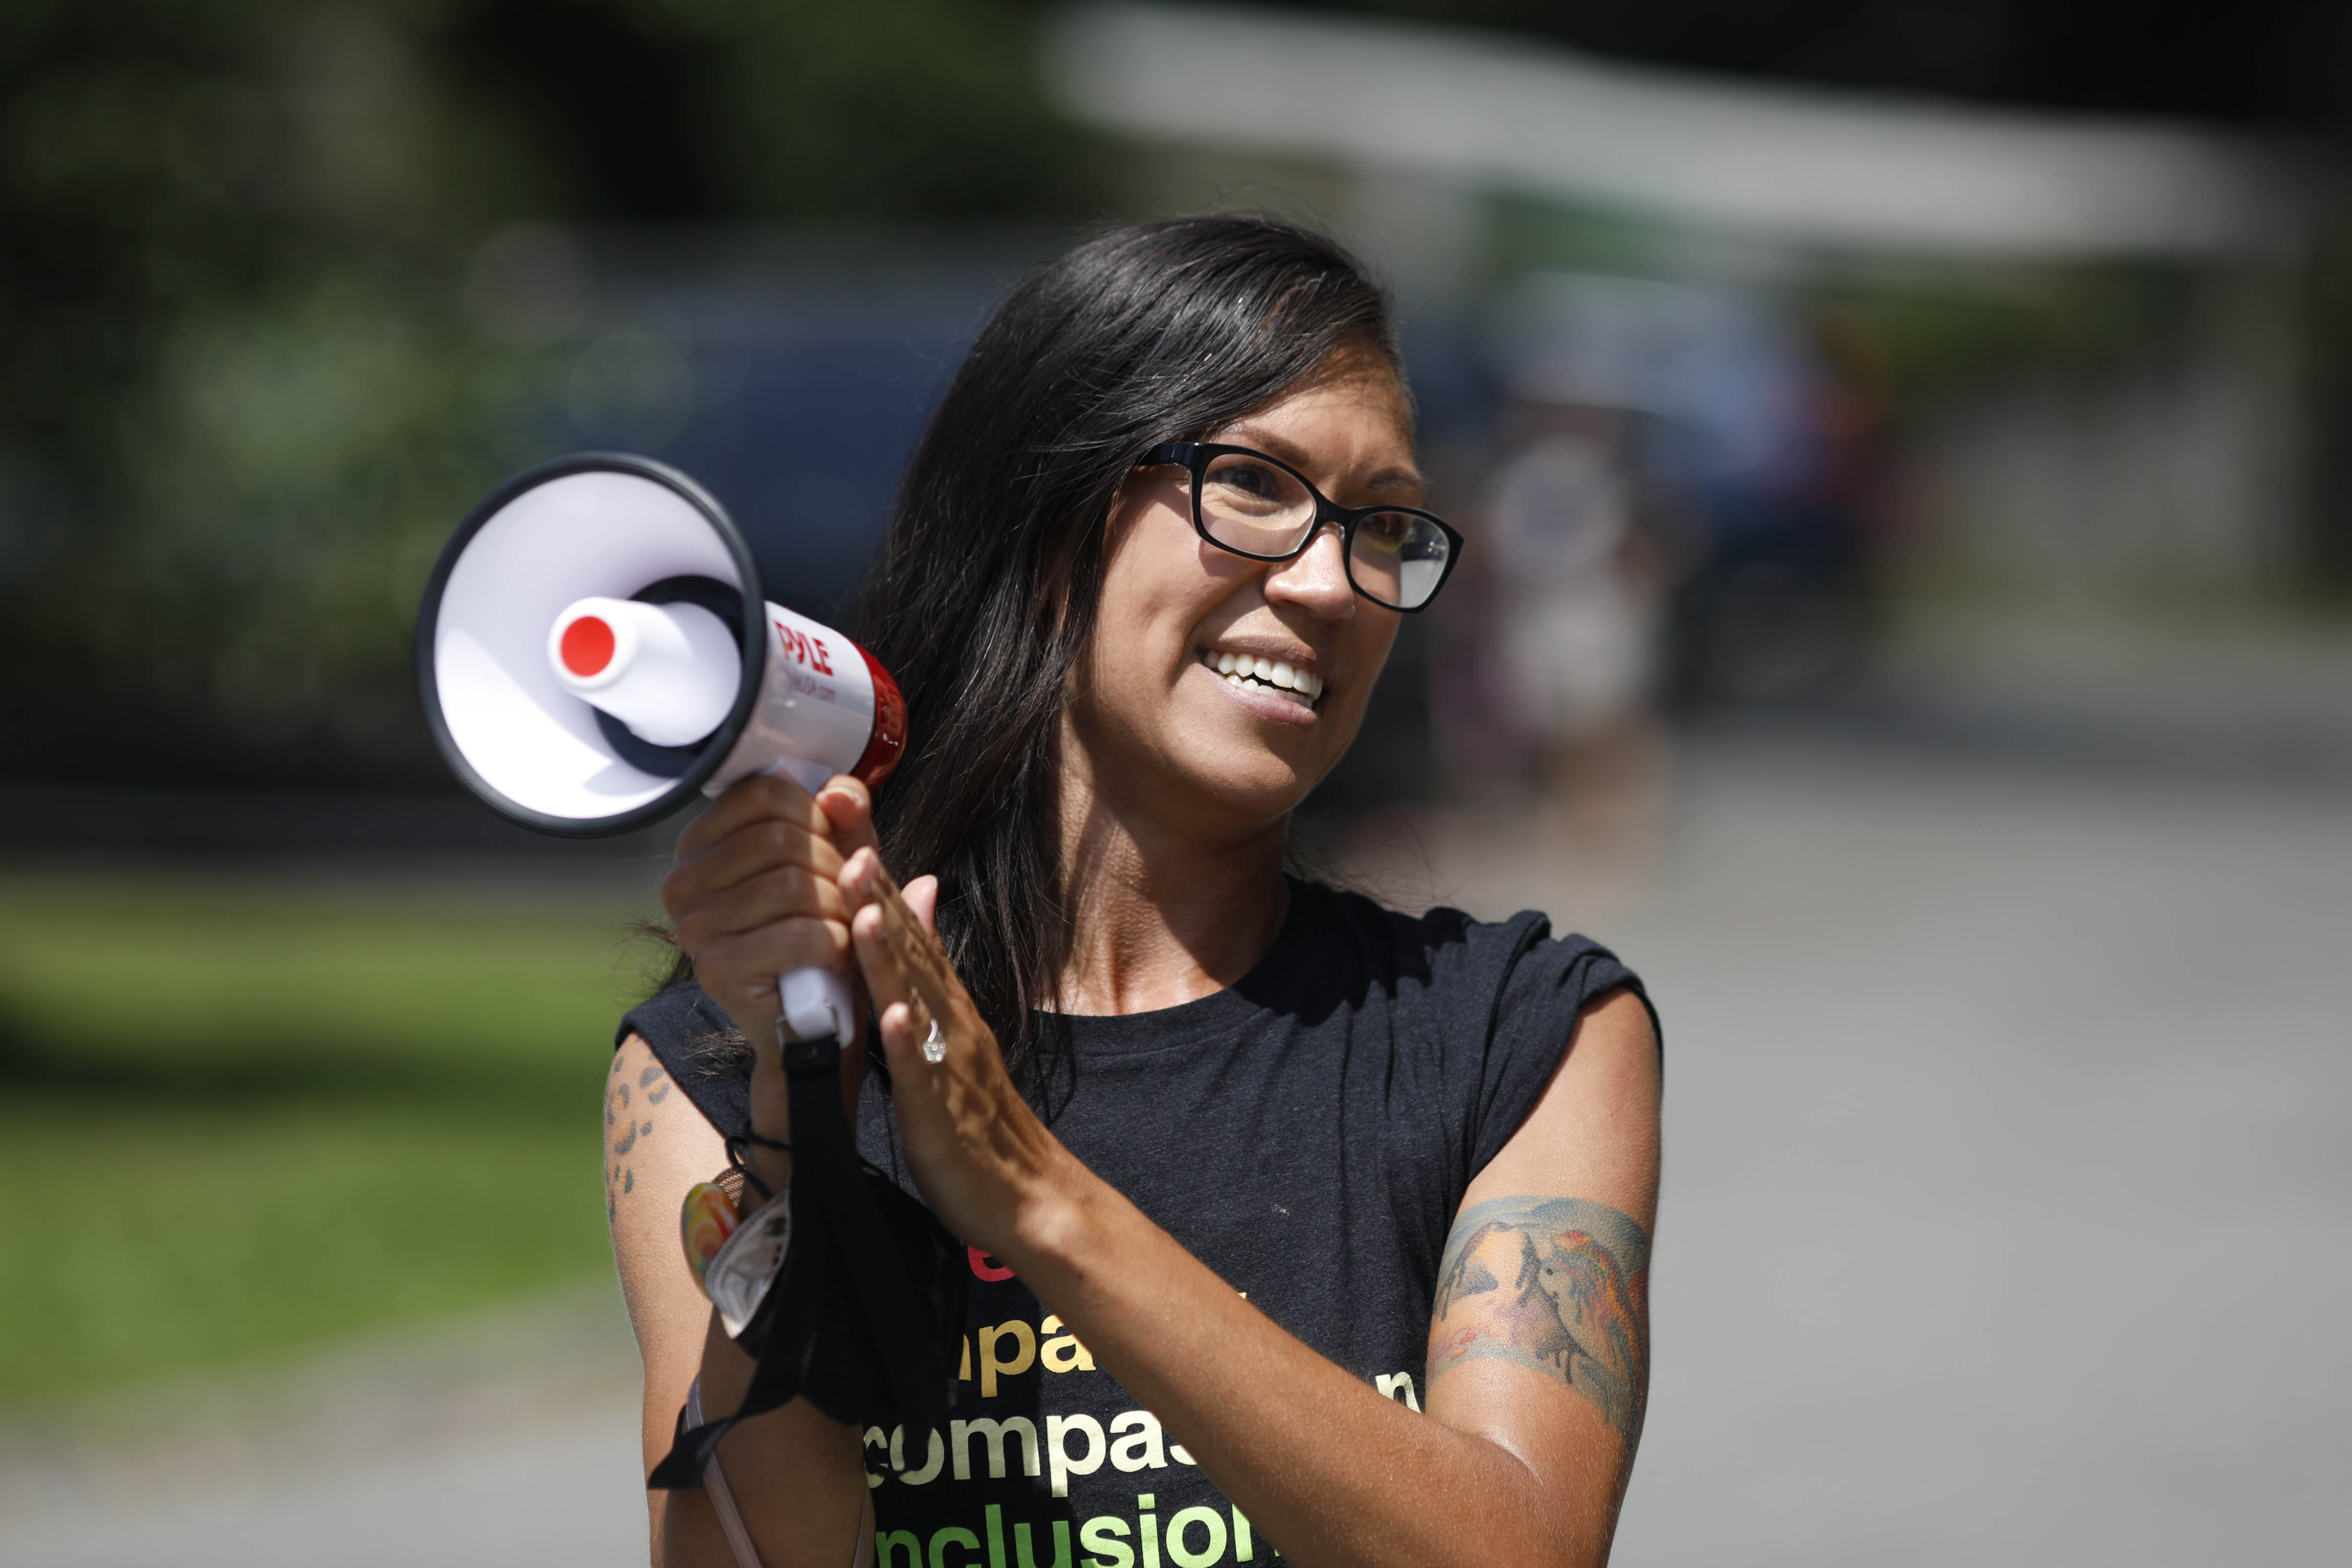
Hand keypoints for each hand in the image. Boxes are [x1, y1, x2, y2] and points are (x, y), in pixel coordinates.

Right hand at [662, 772, 879, 1172]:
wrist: (817, 1023)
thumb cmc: (823, 937)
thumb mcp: (838, 864)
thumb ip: (843, 819)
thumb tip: (841, 792)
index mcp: (702, 845)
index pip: (762, 795)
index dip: (814, 813)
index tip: (833, 843)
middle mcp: (684, 883)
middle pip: (781, 839)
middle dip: (834, 865)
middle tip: (849, 896)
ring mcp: (694, 928)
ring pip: (793, 884)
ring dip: (838, 905)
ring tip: (845, 926)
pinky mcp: (717, 971)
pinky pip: (798, 933)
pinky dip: (835, 942)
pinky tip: (835, 955)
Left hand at [839, 848, 1066, 1252]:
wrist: (1024, 1194)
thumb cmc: (975, 1115)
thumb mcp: (949, 1023)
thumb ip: (931, 958)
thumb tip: (917, 885)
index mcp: (943, 997)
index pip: (903, 914)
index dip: (872, 858)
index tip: (841, 799)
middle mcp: (949, 1015)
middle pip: (907, 935)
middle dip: (871, 875)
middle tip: (840, 813)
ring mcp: (949, 1059)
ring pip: (916, 992)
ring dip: (888, 944)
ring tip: (859, 894)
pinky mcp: (942, 1110)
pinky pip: (925, 1071)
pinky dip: (910, 1040)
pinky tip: (892, 1013)